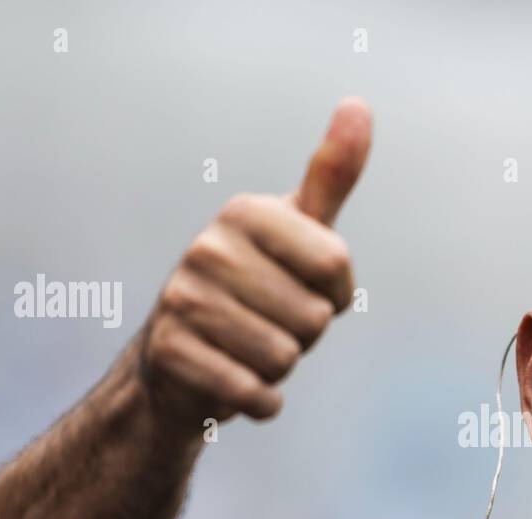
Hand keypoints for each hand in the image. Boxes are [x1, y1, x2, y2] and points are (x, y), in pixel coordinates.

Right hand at [137, 97, 371, 424]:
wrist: (179, 365)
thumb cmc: (256, 292)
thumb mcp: (296, 231)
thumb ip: (330, 175)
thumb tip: (360, 103)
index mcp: (245, 213)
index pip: (337, 268)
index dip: (333, 297)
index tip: (300, 290)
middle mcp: (207, 249)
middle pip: (313, 319)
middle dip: (301, 337)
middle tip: (266, 326)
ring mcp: (183, 301)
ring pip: (285, 359)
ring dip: (278, 371)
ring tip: (246, 350)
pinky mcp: (171, 354)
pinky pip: (255, 394)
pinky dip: (259, 402)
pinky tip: (235, 383)